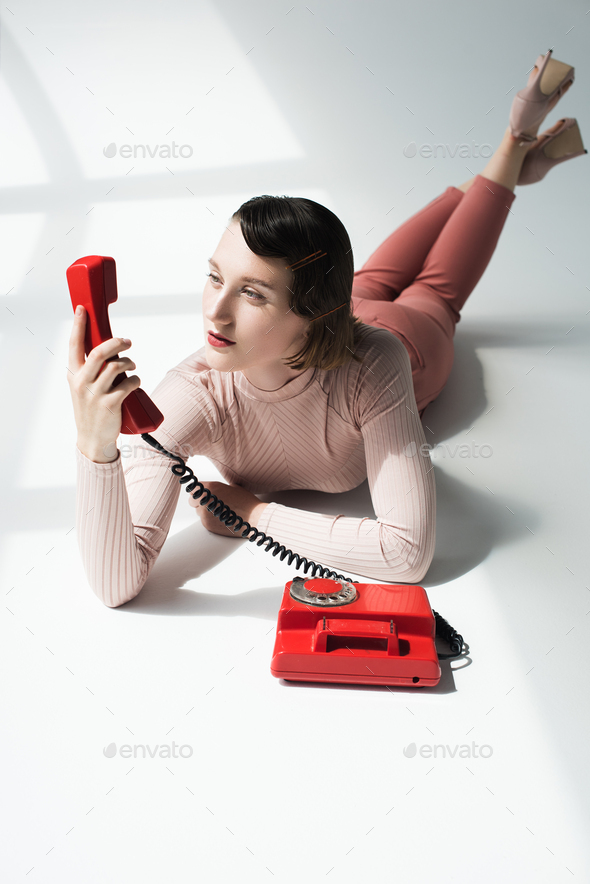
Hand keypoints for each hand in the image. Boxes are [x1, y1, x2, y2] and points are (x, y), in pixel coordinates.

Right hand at [67, 305, 140, 461]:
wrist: (92, 439)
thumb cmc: (90, 409)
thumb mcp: (82, 386)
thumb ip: (90, 368)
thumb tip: (108, 347)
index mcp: (73, 374)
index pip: (74, 344)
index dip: (78, 325)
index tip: (82, 309)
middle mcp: (81, 382)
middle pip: (100, 353)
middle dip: (117, 343)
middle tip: (127, 342)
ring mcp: (95, 394)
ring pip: (116, 367)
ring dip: (129, 363)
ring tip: (132, 366)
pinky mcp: (110, 404)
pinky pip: (128, 384)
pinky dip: (135, 380)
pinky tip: (135, 383)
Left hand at [188, 480, 268, 536]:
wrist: (254, 517)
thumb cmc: (246, 502)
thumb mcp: (232, 487)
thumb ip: (218, 488)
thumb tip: (212, 490)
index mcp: (210, 488)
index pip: (193, 489)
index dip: (197, 492)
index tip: (200, 494)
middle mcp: (205, 500)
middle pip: (192, 501)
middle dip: (199, 502)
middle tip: (210, 504)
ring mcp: (205, 514)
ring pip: (198, 512)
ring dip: (205, 512)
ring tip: (221, 512)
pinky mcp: (208, 525)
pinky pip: (204, 521)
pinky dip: (211, 520)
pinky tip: (223, 518)